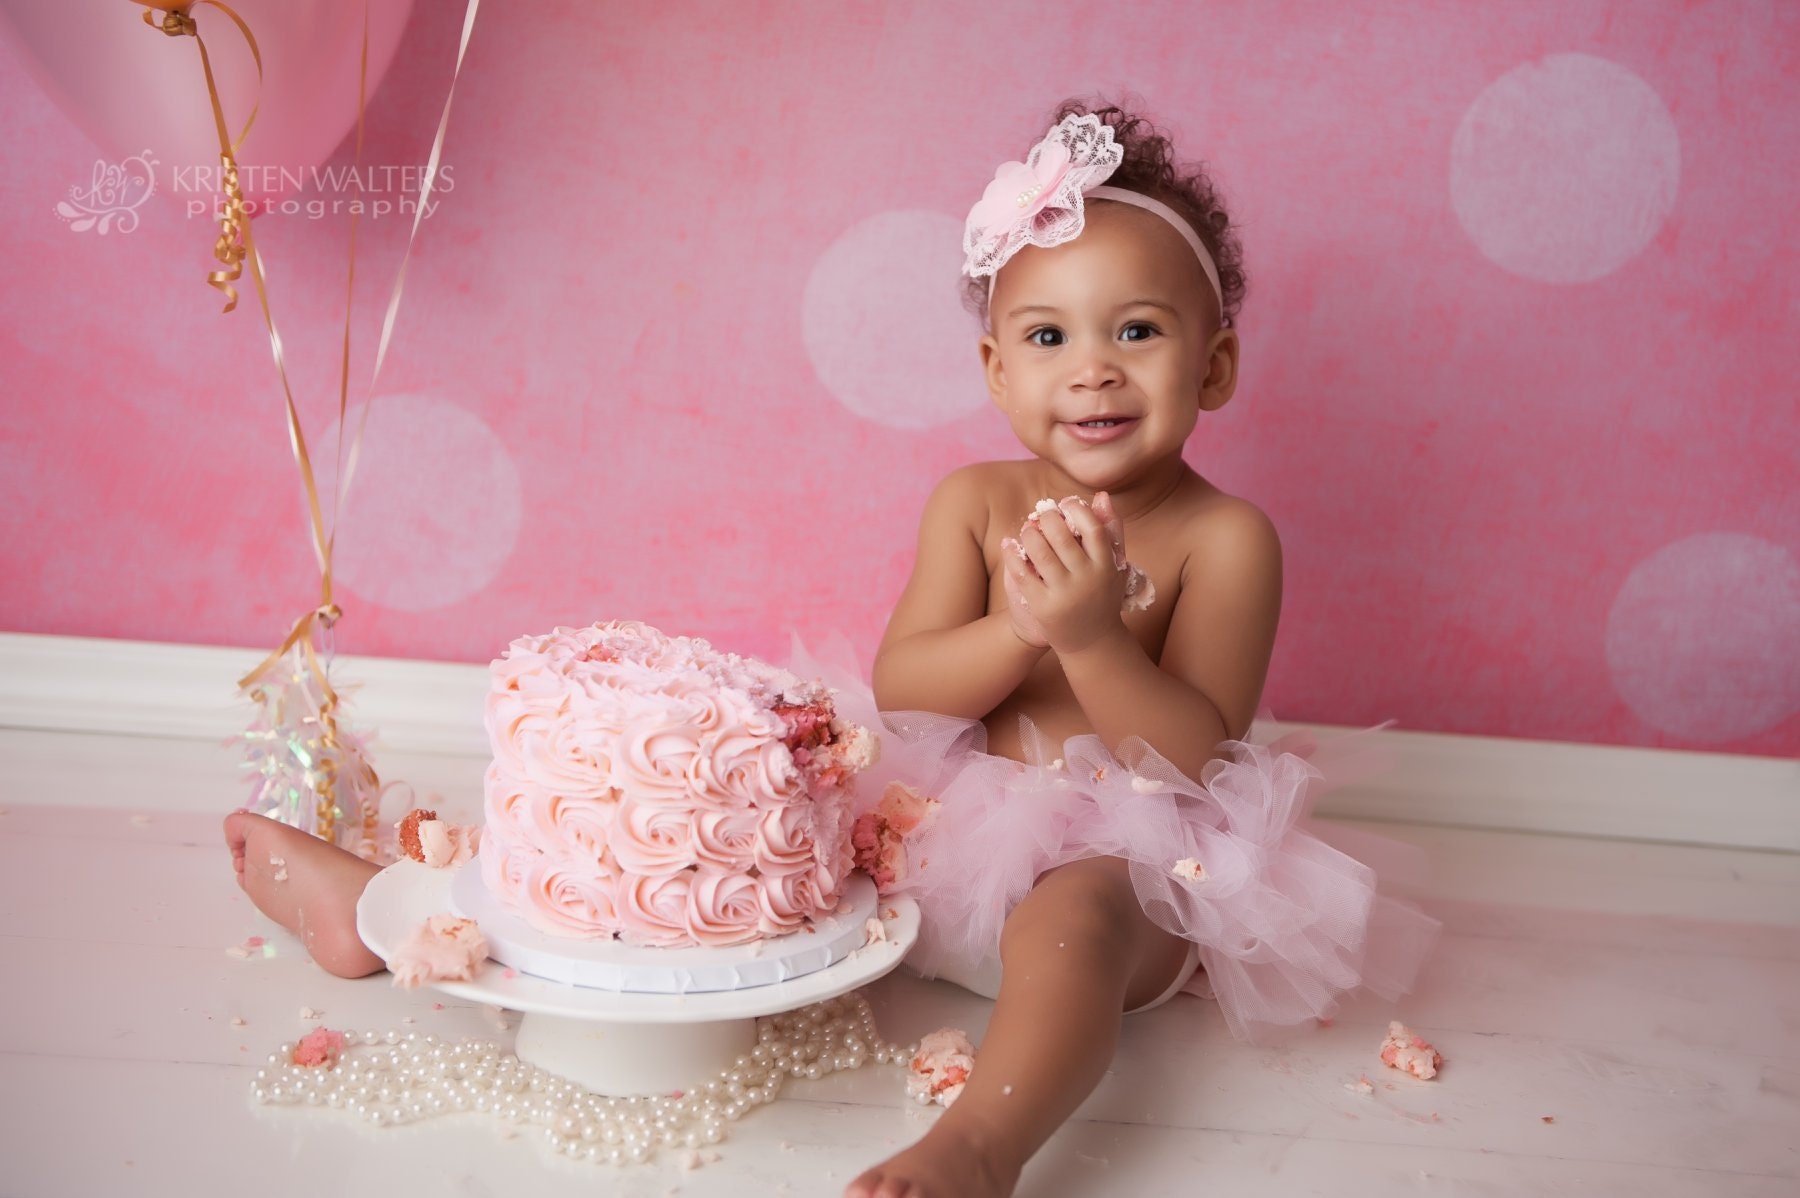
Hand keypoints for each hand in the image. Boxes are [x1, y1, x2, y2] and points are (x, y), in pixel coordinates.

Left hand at [1006, 493, 1128, 654]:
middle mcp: (1086, 580)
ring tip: (1028, 529)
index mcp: (1106, 566)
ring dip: (1029, 534)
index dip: (1077, 510)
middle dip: (1048, 519)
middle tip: (1042, 513)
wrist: (1092, 642)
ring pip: (1040, 553)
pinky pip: (1022, 574)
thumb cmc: (1102, 594)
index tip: (1066, 504)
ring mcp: (1064, 594)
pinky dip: (1013, 556)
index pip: (1093, 529)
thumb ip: (1111, 529)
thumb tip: (1103, 495)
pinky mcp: (1043, 606)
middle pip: (1062, 537)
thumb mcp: (1114, 566)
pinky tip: (1009, 545)